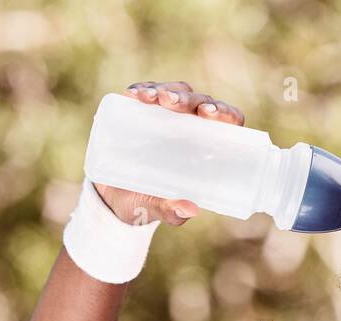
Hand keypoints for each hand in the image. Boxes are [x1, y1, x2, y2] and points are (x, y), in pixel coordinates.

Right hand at [93, 81, 247, 226]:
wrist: (113, 196)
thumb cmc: (146, 201)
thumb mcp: (158, 208)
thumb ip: (172, 211)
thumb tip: (190, 209)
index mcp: (206, 148)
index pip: (227, 122)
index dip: (224, 113)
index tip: (209, 114)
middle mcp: (191, 127)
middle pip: (200, 102)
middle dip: (188, 99)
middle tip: (172, 104)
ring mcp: (167, 116)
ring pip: (176, 92)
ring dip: (166, 90)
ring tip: (150, 98)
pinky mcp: (143, 111)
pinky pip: (147, 92)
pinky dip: (142, 89)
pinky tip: (134, 94)